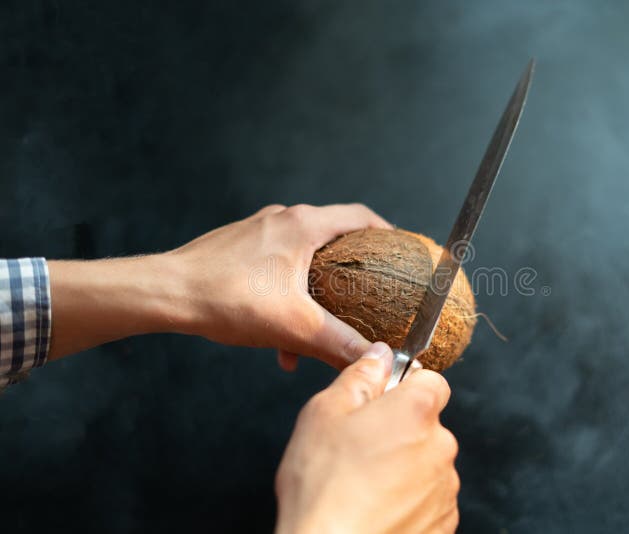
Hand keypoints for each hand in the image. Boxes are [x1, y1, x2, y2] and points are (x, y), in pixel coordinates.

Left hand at [47, 203, 391, 366]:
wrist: (165, 294)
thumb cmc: (226, 298)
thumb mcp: (294, 326)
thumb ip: (339, 343)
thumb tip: (375, 358)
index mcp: (302, 225)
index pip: (360, 216)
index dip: (387, 233)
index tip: (401, 252)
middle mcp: (282, 220)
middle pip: (333, 235)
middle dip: (352, 267)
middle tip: (369, 288)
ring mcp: (258, 231)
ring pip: (302, 256)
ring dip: (315, 289)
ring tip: (317, 326)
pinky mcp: (238, 247)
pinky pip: (276, 266)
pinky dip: (287, 294)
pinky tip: (278, 333)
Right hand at [275, 342, 459, 533]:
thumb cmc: (323, 486)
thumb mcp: (325, 413)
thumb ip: (360, 376)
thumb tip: (381, 356)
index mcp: (417, 411)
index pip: (432, 382)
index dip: (405, 388)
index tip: (381, 401)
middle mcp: (442, 447)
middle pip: (428, 425)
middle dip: (400, 431)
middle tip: (359, 448)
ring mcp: (445, 490)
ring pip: (427, 464)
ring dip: (405, 468)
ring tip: (363, 486)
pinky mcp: (443, 524)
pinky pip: (429, 501)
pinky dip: (409, 503)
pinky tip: (377, 509)